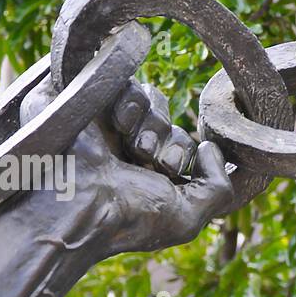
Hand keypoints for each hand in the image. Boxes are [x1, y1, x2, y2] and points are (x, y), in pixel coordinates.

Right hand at [19, 78, 232, 256]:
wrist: (76, 204)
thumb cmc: (129, 217)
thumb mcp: (188, 217)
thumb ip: (219, 188)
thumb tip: (213, 148)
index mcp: (145, 172)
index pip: (182, 142)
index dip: (181, 153)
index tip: (165, 172)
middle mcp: (124, 145)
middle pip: (167, 118)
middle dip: (167, 140)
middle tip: (146, 160)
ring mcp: (104, 120)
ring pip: (151, 96)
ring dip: (150, 123)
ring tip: (130, 146)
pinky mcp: (87, 96)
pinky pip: (126, 78)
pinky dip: (130, 101)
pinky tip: (117, 125)